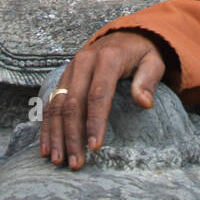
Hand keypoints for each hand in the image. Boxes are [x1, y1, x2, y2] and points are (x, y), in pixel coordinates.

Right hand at [39, 30, 165, 169]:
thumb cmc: (141, 54)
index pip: (98, 94)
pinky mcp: (64, 77)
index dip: (95, 122)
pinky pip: (50, 103)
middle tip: (75, 164)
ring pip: (58, 105)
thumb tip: (145, 103)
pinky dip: (47, 126)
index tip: (95, 147)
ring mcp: (71, 69)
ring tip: (57, 161)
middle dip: (72, 136)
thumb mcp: (153, 61)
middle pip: (73, 103)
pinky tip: (46, 147)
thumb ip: (148, 80)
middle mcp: (84, 61)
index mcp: (108, 58)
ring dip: (56, 135)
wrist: (124, 35)